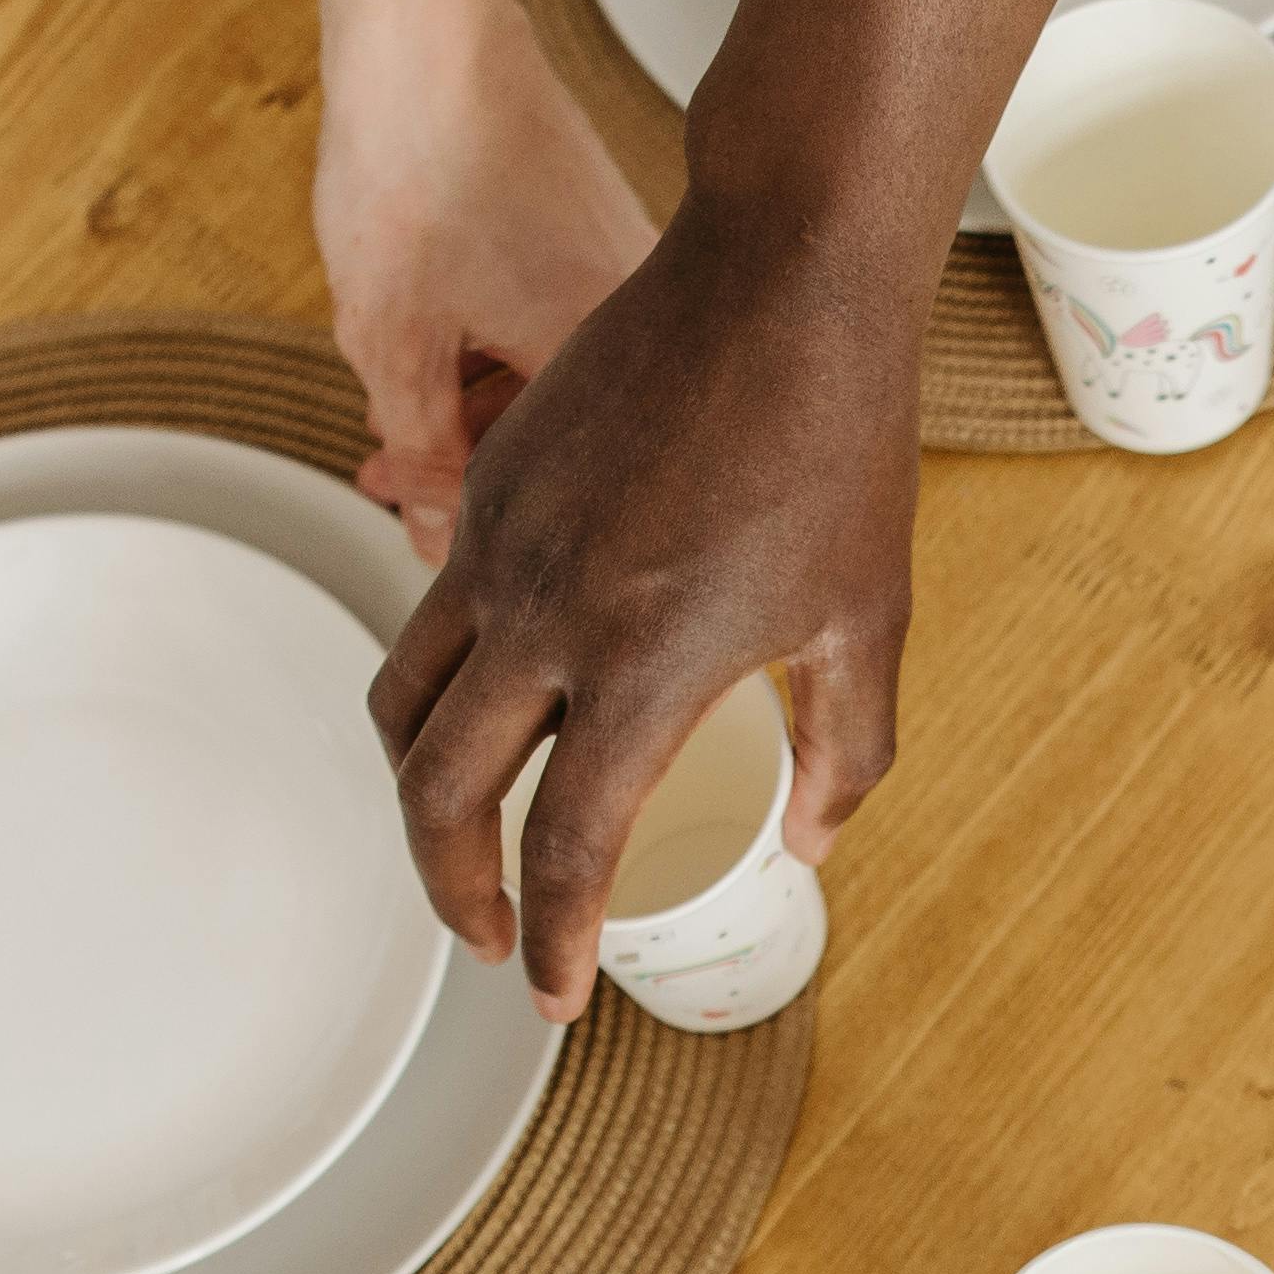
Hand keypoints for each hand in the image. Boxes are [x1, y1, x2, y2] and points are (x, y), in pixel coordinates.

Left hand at [311, 0, 655, 574]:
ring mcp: (636, 274)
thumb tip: (435, 523)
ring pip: (568, 385)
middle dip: (471, 463)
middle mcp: (648, 328)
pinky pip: (569, 322)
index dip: (470, 525)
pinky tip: (445, 330)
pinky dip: (508, 342)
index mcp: (609, 371)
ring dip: (485, 403)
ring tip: (402, 393)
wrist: (425, 30)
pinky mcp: (611, 233)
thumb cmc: (415, 161)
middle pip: (570, 447)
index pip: (555, 500)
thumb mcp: (391, 340)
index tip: (414, 519)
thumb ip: (420, 449)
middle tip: (391, 464)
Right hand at [368, 198, 919, 1012]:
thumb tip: (807, 843)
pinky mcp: (489, 486)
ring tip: (458, 839)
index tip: (552, 995)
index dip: (554, 942)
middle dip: (451, 890)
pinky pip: (431, 613)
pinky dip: (437, 686)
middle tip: (488, 938)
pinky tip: (492, 706)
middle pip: (442, 794)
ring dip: (417, 793)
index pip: (568, 847)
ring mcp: (501, 545)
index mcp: (644, 665)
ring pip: (405, 702)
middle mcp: (547, 615)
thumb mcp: (868, 617)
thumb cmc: (841, 446)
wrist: (779, 278)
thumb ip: (844, 750)